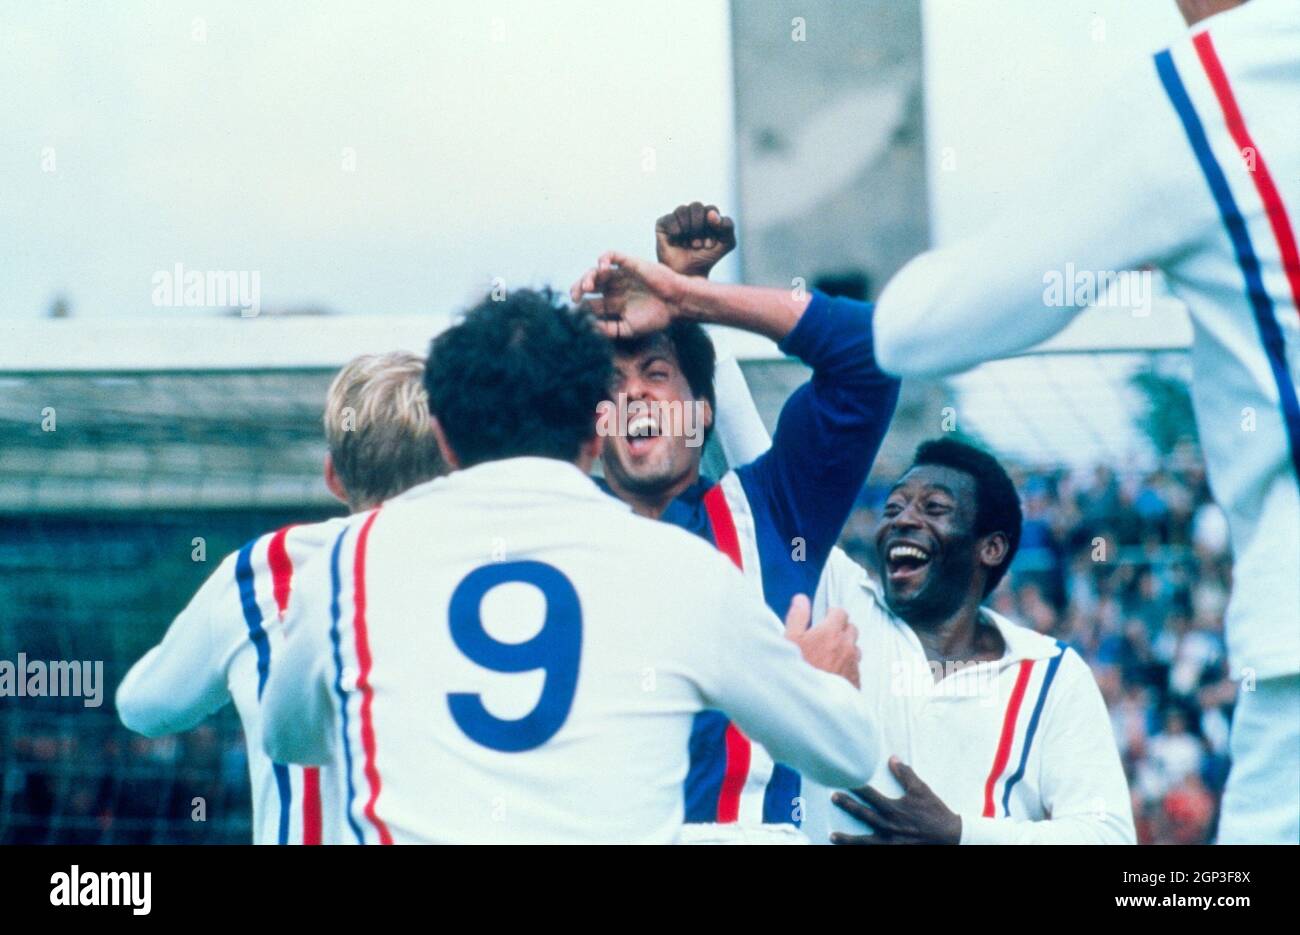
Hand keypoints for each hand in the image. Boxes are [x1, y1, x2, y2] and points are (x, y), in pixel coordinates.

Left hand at [569, 251, 688, 339]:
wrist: (675, 304)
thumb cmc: (655, 318)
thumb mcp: (628, 330)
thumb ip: (609, 330)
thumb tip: (588, 327)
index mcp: (613, 304)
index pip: (589, 302)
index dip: (580, 306)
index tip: (576, 312)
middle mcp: (614, 288)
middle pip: (589, 285)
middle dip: (577, 290)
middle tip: (576, 297)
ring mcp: (621, 275)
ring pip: (596, 271)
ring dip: (587, 277)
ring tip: (587, 287)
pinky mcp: (629, 263)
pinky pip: (611, 256)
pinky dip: (603, 259)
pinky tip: (602, 269)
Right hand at [655, 202, 735, 277]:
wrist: (686, 275)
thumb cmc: (706, 259)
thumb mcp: (726, 244)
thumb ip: (728, 226)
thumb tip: (711, 213)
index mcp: (707, 216)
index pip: (711, 210)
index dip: (712, 226)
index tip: (710, 245)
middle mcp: (691, 215)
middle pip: (696, 206)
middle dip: (698, 225)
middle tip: (697, 244)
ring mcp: (677, 219)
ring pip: (682, 209)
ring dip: (687, 228)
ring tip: (688, 244)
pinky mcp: (662, 224)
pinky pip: (669, 218)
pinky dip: (675, 230)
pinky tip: (676, 241)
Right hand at [783, 594, 860, 688]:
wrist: (807, 705)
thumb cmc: (796, 672)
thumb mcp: (789, 640)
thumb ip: (797, 616)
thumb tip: (801, 599)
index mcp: (830, 633)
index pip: (840, 613)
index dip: (832, 613)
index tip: (824, 617)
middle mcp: (846, 646)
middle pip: (851, 629)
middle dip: (841, 629)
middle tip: (826, 636)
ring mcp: (852, 665)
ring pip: (855, 649)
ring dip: (846, 648)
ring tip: (830, 655)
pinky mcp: (855, 682)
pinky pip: (855, 668)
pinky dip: (847, 666)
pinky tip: (833, 672)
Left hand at [830, 757, 961, 844]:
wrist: (950, 837)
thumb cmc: (934, 812)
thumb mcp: (921, 790)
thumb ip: (905, 774)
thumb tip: (893, 758)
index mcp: (894, 809)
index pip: (870, 795)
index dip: (856, 786)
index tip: (843, 779)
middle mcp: (889, 825)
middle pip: (863, 815)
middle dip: (847, 806)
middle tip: (833, 798)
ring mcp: (891, 841)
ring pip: (865, 841)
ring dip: (848, 839)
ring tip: (832, 836)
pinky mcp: (894, 851)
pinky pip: (875, 851)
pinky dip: (862, 850)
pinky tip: (851, 850)